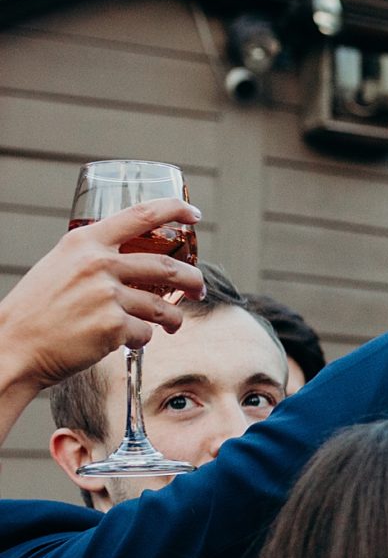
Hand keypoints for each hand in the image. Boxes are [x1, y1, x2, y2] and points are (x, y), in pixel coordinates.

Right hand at [0, 198, 204, 392]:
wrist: (13, 347)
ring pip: (164, 306)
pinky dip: (140, 340)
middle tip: (198, 288)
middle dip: (193, 279)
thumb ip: (92, 259)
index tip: (194, 214)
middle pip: (167, 266)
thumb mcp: (59, 266)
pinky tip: (123, 342)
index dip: (175, 210)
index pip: (141, 214)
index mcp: (84, 242)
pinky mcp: (114, 326)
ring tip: (172, 325)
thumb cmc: (36, 311)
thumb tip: (129, 262)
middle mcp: (99, 263)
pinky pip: (146, 333)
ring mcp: (108, 295)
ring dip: (174, 318)